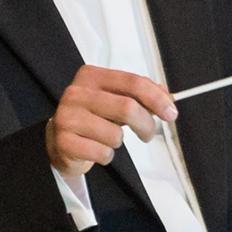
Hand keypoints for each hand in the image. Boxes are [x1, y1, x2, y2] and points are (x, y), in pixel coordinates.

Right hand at [46, 65, 177, 177]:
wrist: (60, 140)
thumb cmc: (94, 117)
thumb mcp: (117, 99)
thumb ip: (142, 95)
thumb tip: (166, 95)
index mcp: (92, 76)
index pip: (133, 82)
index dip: (157, 98)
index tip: (171, 113)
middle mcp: (76, 93)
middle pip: (127, 108)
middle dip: (146, 125)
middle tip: (148, 134)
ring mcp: (67, 117)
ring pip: (115, 135)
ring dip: (120, 142)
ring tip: (108, 139)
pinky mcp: (63, 141)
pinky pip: (102, 152)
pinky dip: (106, 155)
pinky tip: (96, 149)